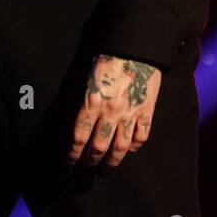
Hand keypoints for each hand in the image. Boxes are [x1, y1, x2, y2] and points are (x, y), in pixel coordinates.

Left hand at [67, 54, 160, 172]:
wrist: (135, 47)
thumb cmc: (107, 58)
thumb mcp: (86, 78)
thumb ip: (82, 102)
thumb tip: (76, 123)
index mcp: (91, 102)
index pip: (78, 137)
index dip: (72, 153)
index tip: (69, 160)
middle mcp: (110, 112)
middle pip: (98, 148)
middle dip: (90, 161)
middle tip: (86, 167)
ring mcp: (130, 114)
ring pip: (120, 148)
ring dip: (111, 162)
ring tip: (105, 169)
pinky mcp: (146, 111)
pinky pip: (141, 137)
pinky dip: (134, 147)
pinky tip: (128, 150)